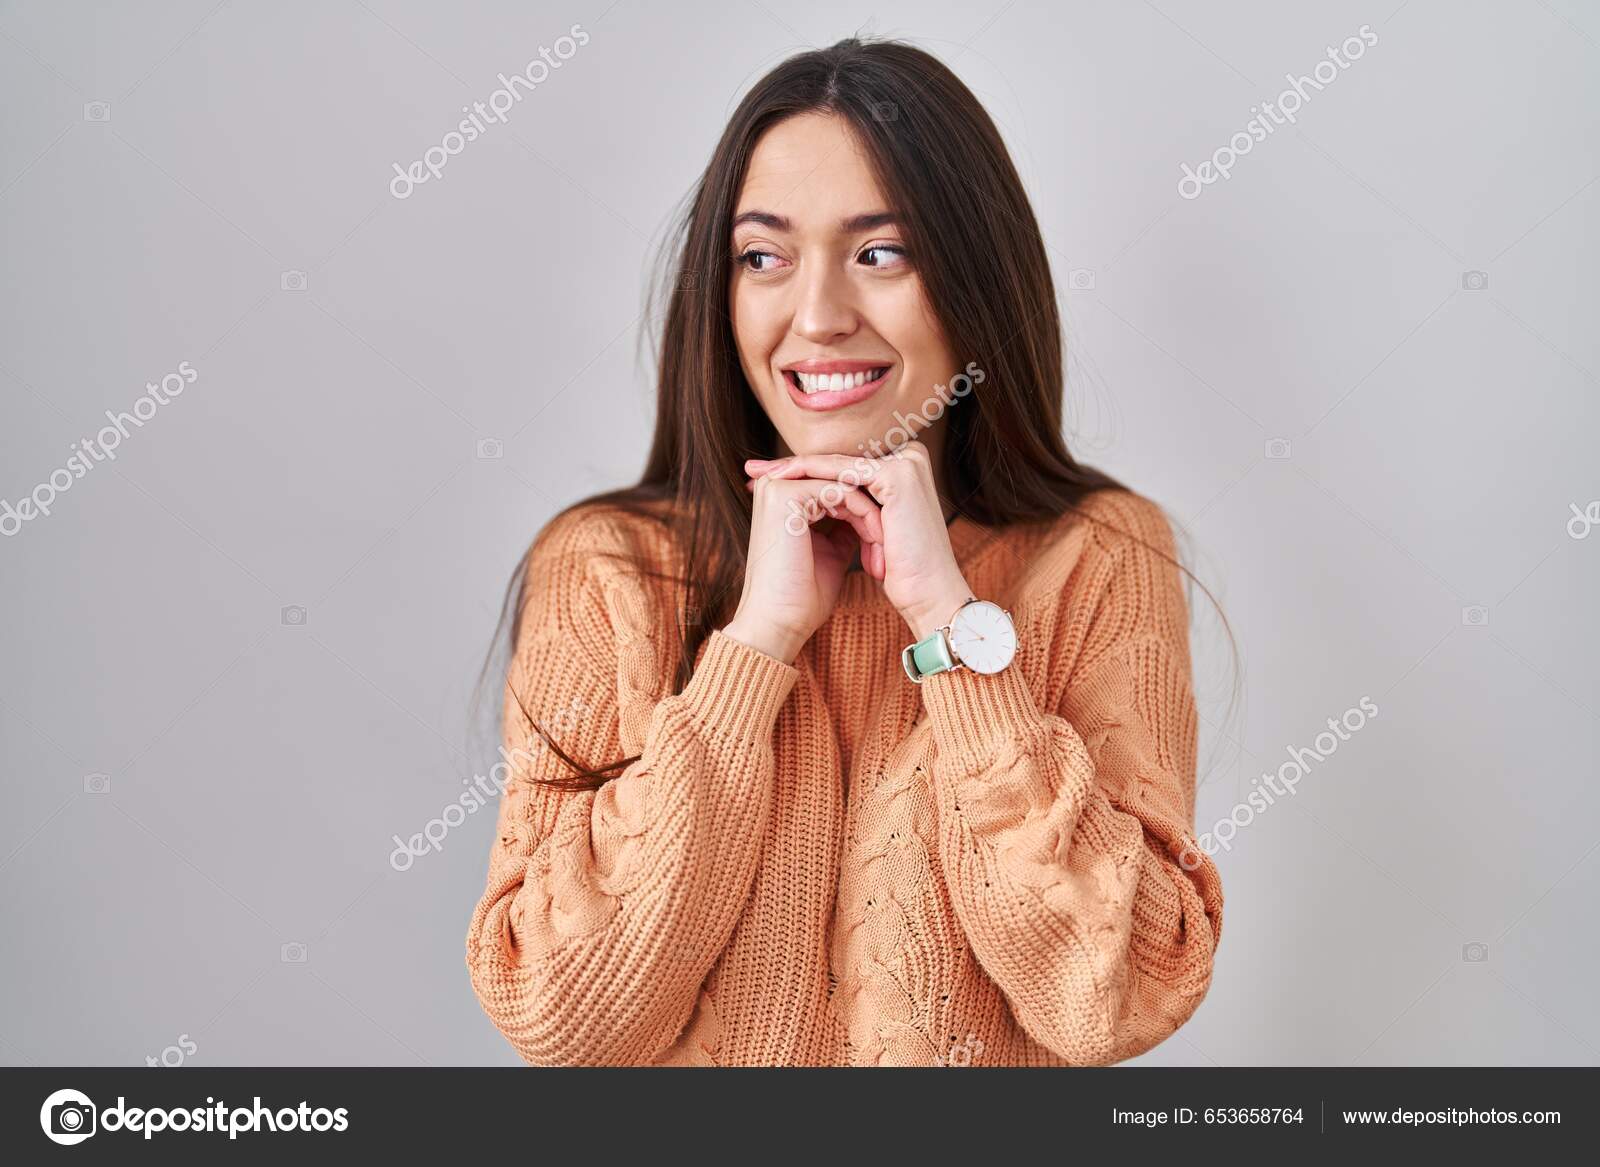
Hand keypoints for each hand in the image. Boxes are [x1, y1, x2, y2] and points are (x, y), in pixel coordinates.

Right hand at [723, 466, 885, 663]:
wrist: (779, 624)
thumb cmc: (801, 597)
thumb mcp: (830, 553)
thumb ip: (844, 529)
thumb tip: (867, 516)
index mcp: (781, 500)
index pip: (835, 489)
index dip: (865, 514)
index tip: (880, 546)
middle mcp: (774, 487)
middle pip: (841, 484)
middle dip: (870, 514)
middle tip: (883, 548)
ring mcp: (777, 488)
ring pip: (845, 486)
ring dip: (871, 517)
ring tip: (880, 550)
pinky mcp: (785, 495)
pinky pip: (842, 491)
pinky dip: (865, 515)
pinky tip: (875, 541)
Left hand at [744, 443, 973, 640]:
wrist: (928, 596)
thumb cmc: (900, 573)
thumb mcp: (869, 531)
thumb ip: (848, 509)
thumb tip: (813, 501)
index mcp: (903, 470)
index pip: (842, 468)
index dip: (802, 473)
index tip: (764, 478)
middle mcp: (908, 459)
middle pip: (836, 463)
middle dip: (791, 467)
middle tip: (752, 471)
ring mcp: (906, 464)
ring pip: (836, 465)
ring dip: (795, 468)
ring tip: (761, 475)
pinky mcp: (897, 476)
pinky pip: (843, 472)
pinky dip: (811, 475)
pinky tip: (783, 478)